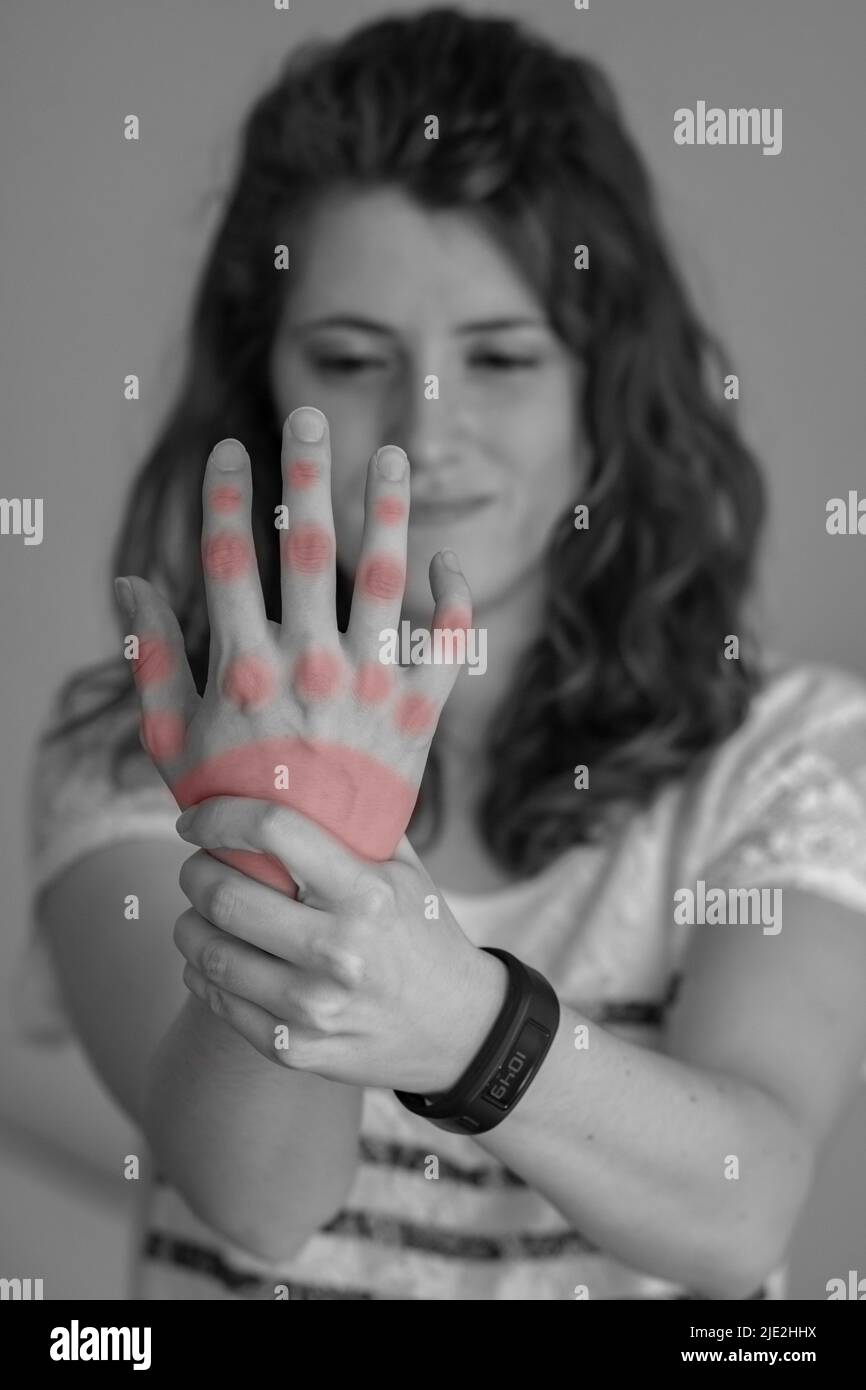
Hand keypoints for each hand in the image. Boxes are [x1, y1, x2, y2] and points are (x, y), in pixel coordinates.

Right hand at [114, 409, 472, 894]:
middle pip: (309, 547)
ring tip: (392, 454)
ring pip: (385, 578)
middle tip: (308, 417)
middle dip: (307, 474)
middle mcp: (311, 666)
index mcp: (244, 667)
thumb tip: (130, 582)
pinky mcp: (419, 713)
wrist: (304, 877)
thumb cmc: (229, 803)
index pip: (231, 558)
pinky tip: (444, 563)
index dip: (228, 495)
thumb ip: (151, 657)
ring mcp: (371, 687)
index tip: (232, 448)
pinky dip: (451, 601)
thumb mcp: (171, 740)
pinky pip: (448, 644)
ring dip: (388, 510)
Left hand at [173, 795, 508, 1092]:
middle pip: (225, 896)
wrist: (459, 1029)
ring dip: (190, 923)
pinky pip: (217, 1001)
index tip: (195, 820)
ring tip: (200, 910)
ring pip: (209, 953)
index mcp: (367, 895)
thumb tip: (294, 771)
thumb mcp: (406, 870)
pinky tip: (211, 956)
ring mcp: (314, 1007)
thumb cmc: (423, 933)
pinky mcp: (295, 1049)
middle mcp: (339, 952)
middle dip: (196, 873)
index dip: (218, 817)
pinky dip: (201, 971)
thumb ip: (356, 823)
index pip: (271, 832)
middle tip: (199, 865)